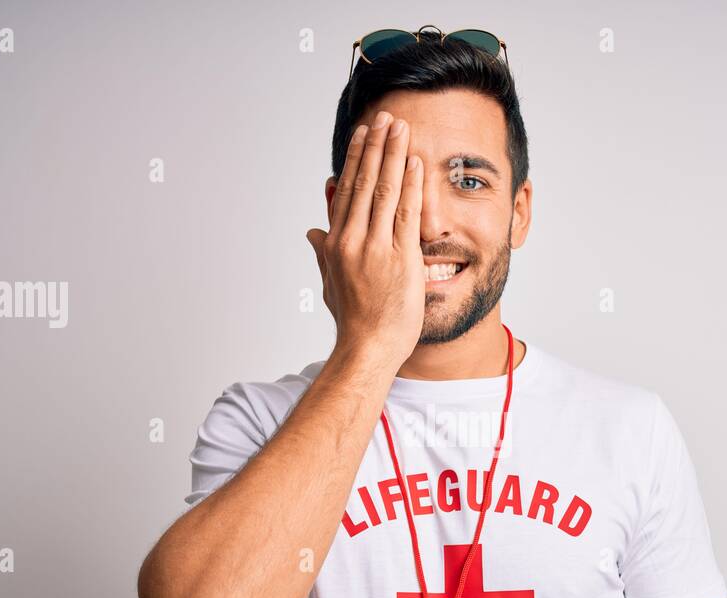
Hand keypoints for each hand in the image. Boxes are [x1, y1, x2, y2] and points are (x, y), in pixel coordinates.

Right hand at [307, 110, 424, 368]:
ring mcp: (376, 248)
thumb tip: (312, 231)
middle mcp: (353, 240)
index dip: (357, 159)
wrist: (367, 348)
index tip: (364, 135)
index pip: (346, 191)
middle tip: (384, 118)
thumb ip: (322, 253)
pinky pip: (405, 213)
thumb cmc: (353, 321)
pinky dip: (410, 185)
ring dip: (393, 156)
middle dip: (376, 147)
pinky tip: (414, 163)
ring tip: (400, 129)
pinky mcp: (400, 259)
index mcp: (336, 243)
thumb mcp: (330, 283)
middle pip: (364, 183)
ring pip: (384, 191)